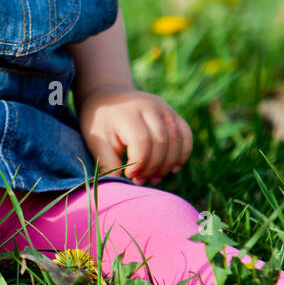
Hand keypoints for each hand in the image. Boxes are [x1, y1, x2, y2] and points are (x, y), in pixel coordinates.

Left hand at [77, 86, 192, 184]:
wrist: (107, 97)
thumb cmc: (100, 124)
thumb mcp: (98, 142)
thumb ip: (109, 164)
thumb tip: (121, 187)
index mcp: (128, 114)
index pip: (142, 142)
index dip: (139, 163)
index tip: (129, 175)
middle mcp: (149, 107)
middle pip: (161, 142)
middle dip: (153, 167)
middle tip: (140, 180)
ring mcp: (164, 108)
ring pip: (176, 140)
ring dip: (168, 164)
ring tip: (154, 178)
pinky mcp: (172, 113)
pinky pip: (185, 134)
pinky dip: (183, 154)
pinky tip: (172, 168)